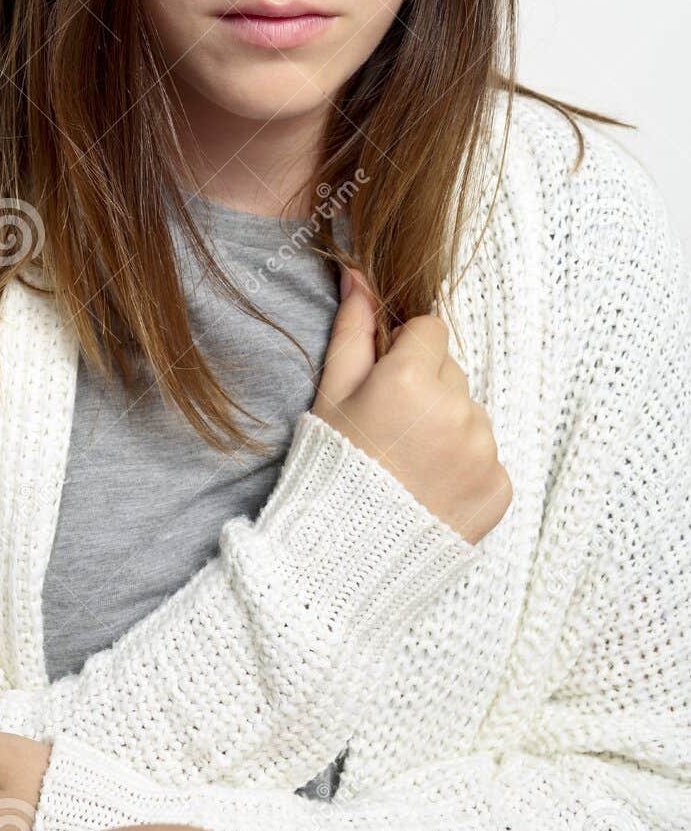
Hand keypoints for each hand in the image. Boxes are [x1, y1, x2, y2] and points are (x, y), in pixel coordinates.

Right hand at [312, 266, 511, 545]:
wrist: (344, 558)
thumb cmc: (330, 466)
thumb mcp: (332, 392)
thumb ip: (353, 328)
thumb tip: (358, 272)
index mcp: (411, 378)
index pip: (430, 330)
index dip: (404, 352)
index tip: (384, 384)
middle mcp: (456, 410)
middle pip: (451, 371)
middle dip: (426, 388)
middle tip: (391, 429)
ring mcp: (483, 452)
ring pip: (470, 413)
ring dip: (447, 427)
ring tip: (408, 464)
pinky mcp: (500, 490)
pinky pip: (487, 458)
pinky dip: (464, 468)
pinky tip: (429, 488)